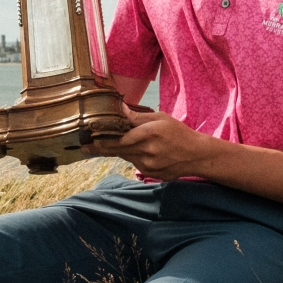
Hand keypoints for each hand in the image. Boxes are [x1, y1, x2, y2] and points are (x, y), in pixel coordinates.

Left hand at [84, 108, 224, 179]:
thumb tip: (119, 108)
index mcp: (148, 133)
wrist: (196, 155)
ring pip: (125, 156)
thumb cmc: (178, 133)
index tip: (88, 140)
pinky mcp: (150, 173)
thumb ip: (137, 116)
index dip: (102, 140)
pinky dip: (132, 156)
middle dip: (100, 148)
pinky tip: (139, 151)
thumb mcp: (160, 118)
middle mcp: (147, 151)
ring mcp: (148, 165)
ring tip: (106, 145)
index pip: (118, 138)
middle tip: (85, 147)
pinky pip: (134, 163)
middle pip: (117, 150)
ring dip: (118, 150)